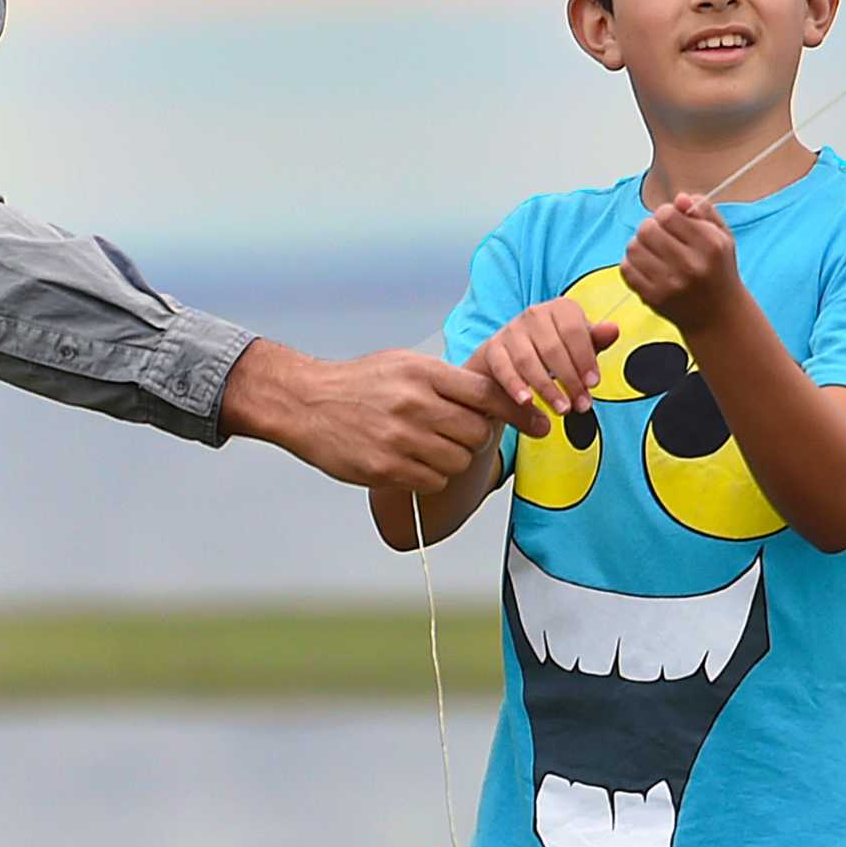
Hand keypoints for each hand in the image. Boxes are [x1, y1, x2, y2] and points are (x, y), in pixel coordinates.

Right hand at [222, 339, 540, 492]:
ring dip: (451, 460)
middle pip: (476, 433)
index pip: (487, 394)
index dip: (520, 411)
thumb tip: (496, 399)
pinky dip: (429, 477)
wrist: (304, 402)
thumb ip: (447, 381)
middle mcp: (414, 404)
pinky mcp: (385, 468)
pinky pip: (432, 481)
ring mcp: (399, 438)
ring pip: (458, 462)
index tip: (541, 423)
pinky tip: (409, 461)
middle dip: (474, 439)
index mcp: (422, 373)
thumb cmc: (358, 383)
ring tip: (425, 447)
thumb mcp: (403, 365)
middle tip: (453, 434)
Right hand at [467, 300, 620, 417]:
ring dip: (547, 388)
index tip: (593, 384)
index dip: (585, 359)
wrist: (512, 357)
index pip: (574, 330)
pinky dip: (516, 386)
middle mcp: (533, 315)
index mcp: (559, 309)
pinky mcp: (492, 349)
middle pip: (553, 348)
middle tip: (581, 405)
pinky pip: (504, 369)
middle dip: (569, 380)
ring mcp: (510, 331)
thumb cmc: (552, 351)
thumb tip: (613, 330)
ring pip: (529, 360)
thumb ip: (595, 341)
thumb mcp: (578, 346)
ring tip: (562, 409)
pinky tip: (527, 401)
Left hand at [620, 194, 743, 331]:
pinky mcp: (653, 298)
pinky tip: (647, 266)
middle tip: (661, 237)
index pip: (667, 214)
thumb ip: (704, 209)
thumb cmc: (718, 269)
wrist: (718, 316)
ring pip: (633, 247)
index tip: (670, 222)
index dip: (665, 213)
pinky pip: (626, 269)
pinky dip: (632, 263)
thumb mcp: (723, 235)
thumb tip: (679, 199)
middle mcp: (691, 265)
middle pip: (647, 229)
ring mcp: (670, 284)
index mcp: (710, 245)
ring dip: (639, 244)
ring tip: (653, 251)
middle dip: (651, 228)